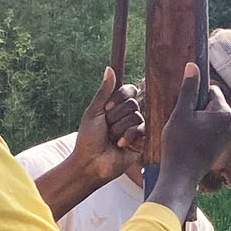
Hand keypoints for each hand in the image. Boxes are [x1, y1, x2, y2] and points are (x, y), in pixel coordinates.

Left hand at [69, 66, 144, 183]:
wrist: (91, 162)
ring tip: (112, 139)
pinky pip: (141, 128)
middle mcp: (128, 115)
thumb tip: (109, 69)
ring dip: (119, 128)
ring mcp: (136, 128)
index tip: (106, 109)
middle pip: (132, 103)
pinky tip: (120, 144)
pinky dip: (128, 136)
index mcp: (117, 106)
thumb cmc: (88, 138)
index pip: (129, 90)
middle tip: (107, 128)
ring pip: (136, 116)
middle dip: (116, 116)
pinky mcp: (142, 141)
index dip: (119, 97)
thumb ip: (104, 91)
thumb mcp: (94, 112)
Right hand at [148, 64, 230, 219]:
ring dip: (198, 119)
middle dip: (197, 108)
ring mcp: (229, 135)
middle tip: (184, 122)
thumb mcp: (181, 113)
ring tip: (186, 132)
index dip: (195, 96)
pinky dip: (202, 130)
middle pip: (212, 103)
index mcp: (224, 113)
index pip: (211, 90)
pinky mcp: (223, 145)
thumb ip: (189, 88)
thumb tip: (193, 66)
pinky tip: (190, 140)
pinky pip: (212, 128)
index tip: (185, 108)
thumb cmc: (179, 145)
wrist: (181, 176)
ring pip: (211, 116)